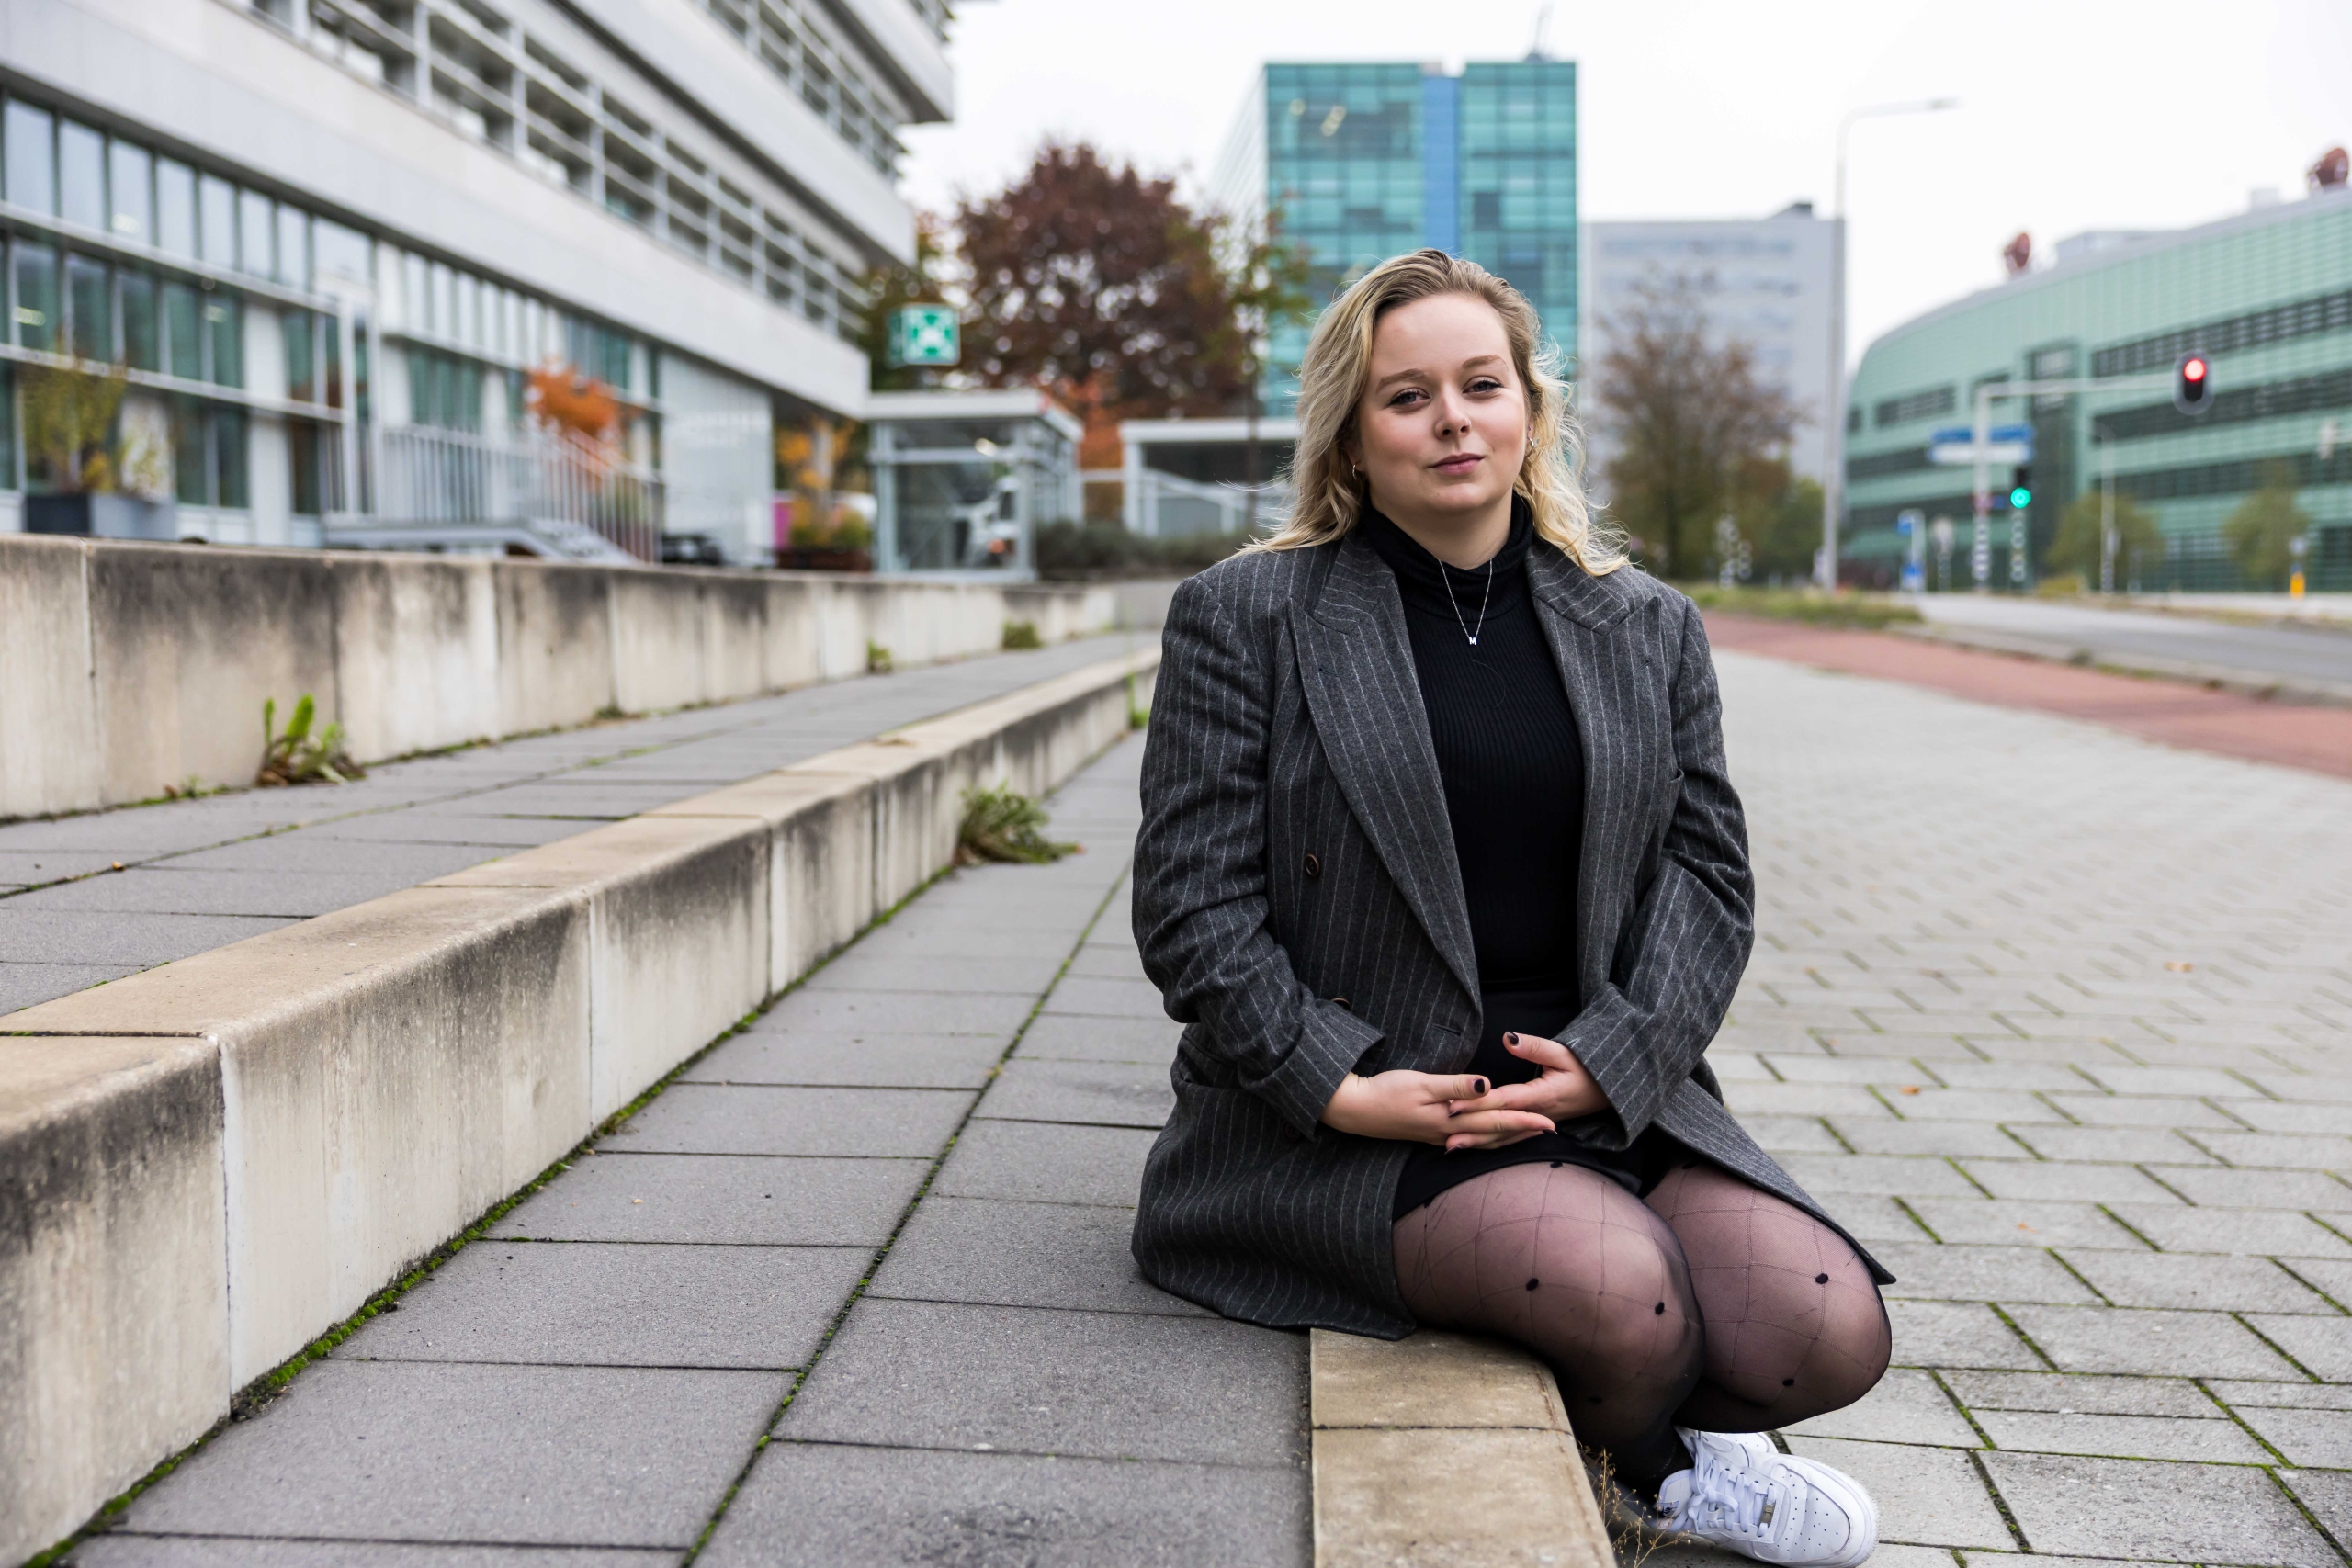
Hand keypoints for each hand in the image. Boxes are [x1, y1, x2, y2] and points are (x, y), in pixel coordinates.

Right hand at [1320, 1069, 1555, 1150]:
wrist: (1354, 1109)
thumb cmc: (1385, 1092)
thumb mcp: (1421, 1083)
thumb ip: (1456, 1086)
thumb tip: (1489, 1086)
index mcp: (1450, 1118)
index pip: (1495, 1118)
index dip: (1523, 1118)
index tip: (1549, 1120)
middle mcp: (1448, 1132)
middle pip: (1493, 1133)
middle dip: (1522, 1131)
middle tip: (1550, 1129)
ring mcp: (1438, 1136)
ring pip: (1482, 1140)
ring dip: (1507, 1137)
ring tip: (1528, 1134)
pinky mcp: (1429, 1133)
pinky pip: (1468, 1140)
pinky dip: (1485, 1139)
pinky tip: (1489, 1139)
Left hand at [1442, 1033, 1611, 1147]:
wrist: (1610, 1090)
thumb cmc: (1587, 1067)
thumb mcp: (1562, 1052)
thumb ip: (1533, 1046)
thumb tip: (1507, 1039)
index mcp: (1540, 1095)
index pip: (1502, 1101)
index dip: (1477, 1104)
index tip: (1452, 1105)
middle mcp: (1536, 1114)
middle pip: (1499, 1125)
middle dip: (1471, 1131)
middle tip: (1443, 1137)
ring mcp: (1537, 1123)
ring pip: (1504, 1137)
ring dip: (1478, 1142)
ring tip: (1451, 1147)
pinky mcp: (1537, 1125)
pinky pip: (1512, 1138)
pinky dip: (1492, 1143)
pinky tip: (1475, 1145)